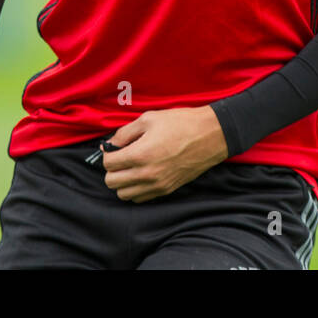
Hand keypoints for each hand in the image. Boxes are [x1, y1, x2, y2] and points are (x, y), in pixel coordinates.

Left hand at [101, 105, 229, 202]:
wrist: (210, 136)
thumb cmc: (180, 123)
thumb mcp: (148, 119)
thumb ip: (124, 133)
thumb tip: (110, 144)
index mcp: (140, 154)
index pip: (108, 164)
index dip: (108, 154)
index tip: (114, 148)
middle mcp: (147, 174)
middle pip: (112, 182)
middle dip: (112, 169)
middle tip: (120, 158)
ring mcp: (157, 185)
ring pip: (124, 194)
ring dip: (122, 181)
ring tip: (130, 167)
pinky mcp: (166, 190)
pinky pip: (140, 198)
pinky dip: (136, 189)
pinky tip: (142, 175)